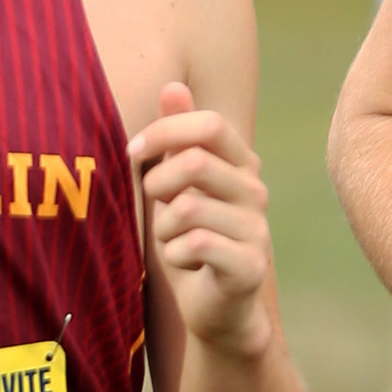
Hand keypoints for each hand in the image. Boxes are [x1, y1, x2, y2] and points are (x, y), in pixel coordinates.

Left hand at [128, 82, 272, 356]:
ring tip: (171, 239)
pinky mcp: (250, 266)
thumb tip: (173, 84)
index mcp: (240, 163)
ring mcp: (257, 229)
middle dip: (157, 183)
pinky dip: (174, 253)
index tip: (134, 151)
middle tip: (153, 204)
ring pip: (188, 209)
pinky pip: (196, 245)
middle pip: (196, 162)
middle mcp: (255, 191)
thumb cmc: (188, 237)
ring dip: (163, 227)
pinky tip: (182, 260)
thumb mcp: (174, 183)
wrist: (215, 307)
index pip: (209, 125)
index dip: (165, 132)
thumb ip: (175, 138)